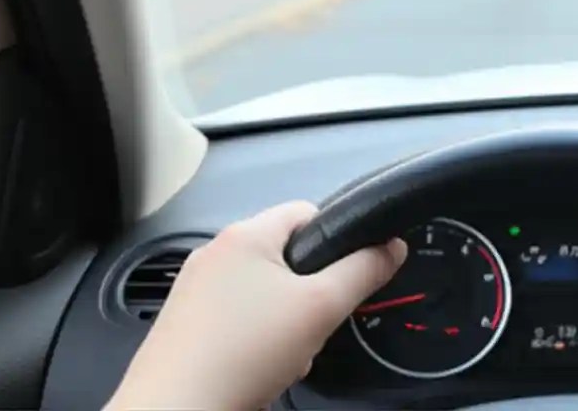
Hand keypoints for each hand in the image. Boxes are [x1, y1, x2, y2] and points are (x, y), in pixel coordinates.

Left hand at [106, 202, 406, 410]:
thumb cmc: (244, 352)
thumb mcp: (322, 307)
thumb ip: (364, 270)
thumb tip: (392, 247)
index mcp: (244, 234)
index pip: (308, 212)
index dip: (338, 241)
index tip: (347, 278)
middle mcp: (213, 253)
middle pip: (287, 257)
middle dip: (310, 291)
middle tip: (315, 323)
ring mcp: (194, 290)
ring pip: (265, 292)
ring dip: (285, 319)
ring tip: (286, 353)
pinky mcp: (185, 325)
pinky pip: (239, 319)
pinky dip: (256, 338)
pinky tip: (259, 366)